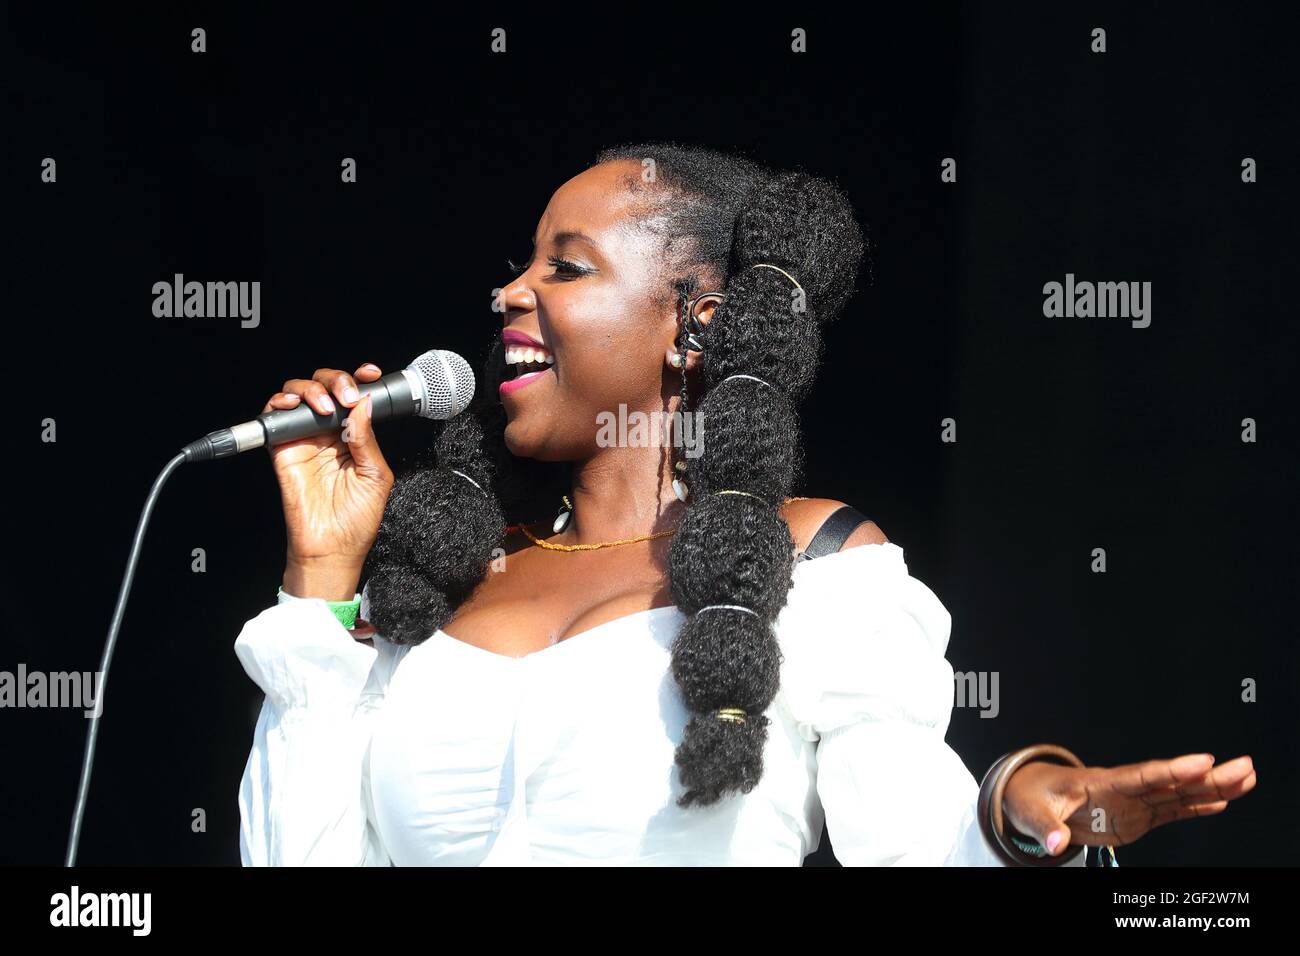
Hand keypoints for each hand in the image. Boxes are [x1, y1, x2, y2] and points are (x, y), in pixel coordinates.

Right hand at [262, 363, 394, 597]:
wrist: (332, 549)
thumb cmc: (356, 520)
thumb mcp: (375, 475)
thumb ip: (367, 438)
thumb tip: (363, 403)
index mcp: (355, 437)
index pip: (355, 398)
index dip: (359, 380)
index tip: (370, 374)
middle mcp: (329, 433)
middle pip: (326, 387)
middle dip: (336, 380)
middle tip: (346, 396)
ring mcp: (305, 439)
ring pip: (299, 393)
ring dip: (312, 389)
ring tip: (325, 406)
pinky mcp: (283, 449)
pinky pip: (274, 417)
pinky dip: (281, 402)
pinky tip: (295, 406)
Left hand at [1002, 752, 1256, 856]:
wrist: (1033, 795)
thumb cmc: (1033, 797)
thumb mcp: (1033, 812)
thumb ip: (1047, 827)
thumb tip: (1056, 844)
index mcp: (1101, 782)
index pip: (1142, 775)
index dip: (1171, 770)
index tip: (1202, 761)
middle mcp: (1124, 789)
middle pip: (1171, 782)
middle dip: (1207, 775)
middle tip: (1243, 766)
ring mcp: (1133, 802)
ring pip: (1178, 794)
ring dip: (1212, 787)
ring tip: (1246, 778)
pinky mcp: (1136, 816)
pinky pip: (1171, 811)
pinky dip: (1197, 807)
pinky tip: (1223, 802)